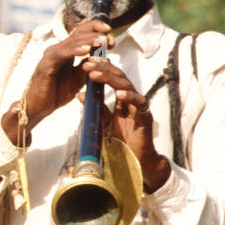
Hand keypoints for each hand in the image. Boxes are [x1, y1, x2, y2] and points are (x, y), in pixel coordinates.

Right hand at [1, 17, 113, 144]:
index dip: (96, 29)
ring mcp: (51, 56)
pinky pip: (61, 54)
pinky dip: (74, 51)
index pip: (82, 33)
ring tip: (102, 41)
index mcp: (66, 51)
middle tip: (110, 40)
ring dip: (89, 40)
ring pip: (72, 42)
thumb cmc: (57, 93)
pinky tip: (86, 50)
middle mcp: (58, 49)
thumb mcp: (78, 79)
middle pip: (78, 33)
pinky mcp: (46, 65)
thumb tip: (105, 59)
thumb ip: (88, 67)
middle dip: (96, 35)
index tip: (110, 33)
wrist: (39, 107)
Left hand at [82, 57, 171, 190]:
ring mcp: (139, 106)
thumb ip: (94, 108)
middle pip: (118, 77)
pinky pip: (138, 103)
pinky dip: (128, 97)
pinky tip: (118, 94)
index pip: (111, 78)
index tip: (85, 63)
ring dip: (111, 79)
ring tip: (95, 75)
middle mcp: (131, 98)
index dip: (99, 69)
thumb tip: (79, 93)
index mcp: (122, 98)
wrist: (135, 161)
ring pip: (126, 86)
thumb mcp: (102, 123)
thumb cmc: (121, 142)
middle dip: (103, 69)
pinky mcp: (145, 116)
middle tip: (87, 64)